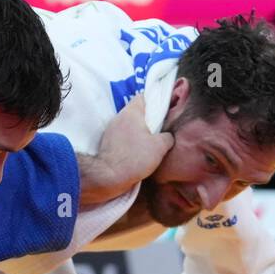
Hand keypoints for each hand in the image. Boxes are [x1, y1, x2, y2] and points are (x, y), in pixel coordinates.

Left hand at [79, 94, 174, 208]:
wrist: (108, 177)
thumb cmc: (134, 158)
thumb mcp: (160, 146)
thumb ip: (167, 137)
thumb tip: (167, 137)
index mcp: (131, 112)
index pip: (143, 96)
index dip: (155, 100)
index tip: (164, 108)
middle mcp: (118, 118)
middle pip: (137, 112)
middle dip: (149, 119)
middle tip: (160, 128)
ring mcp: (111, 131)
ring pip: (130, 126)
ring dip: (140, 132)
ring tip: (151, 142)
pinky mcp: (108, 144)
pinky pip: (123, 138)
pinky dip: (131, 142)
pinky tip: (139, 152)